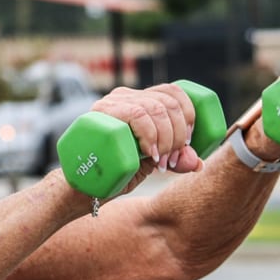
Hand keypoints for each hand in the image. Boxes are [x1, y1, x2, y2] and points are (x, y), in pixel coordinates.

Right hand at [90, 82, 204, 190]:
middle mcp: (124, 97)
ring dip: (165, 139)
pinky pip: (136, 115)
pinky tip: (150, 155)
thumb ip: (173, 159)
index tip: (188, 144)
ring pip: (153, 109)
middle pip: (167, 101)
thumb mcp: (150, 165)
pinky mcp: (100, 116)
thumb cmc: (115, 173)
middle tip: (172, 161)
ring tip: (161, 163)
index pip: (173, 92)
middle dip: (178, 134)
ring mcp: (110, 104)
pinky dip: (150, 136)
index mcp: (139, 101)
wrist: (81, 187)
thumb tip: (198, 162)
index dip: (189, 115)